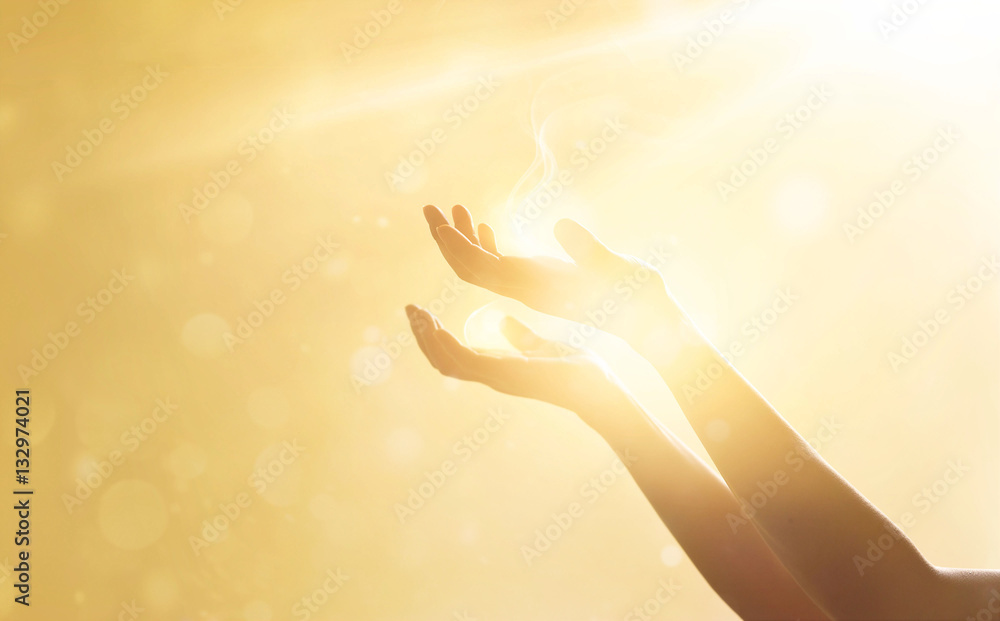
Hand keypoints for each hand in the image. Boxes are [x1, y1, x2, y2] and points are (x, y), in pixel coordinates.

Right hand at [405, 304, 635, 433]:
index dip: (434, 335)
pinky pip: (464, 361)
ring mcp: (495, 377)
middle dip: (422, 336)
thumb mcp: (542, 346)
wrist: (598, 386)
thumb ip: (520, 337)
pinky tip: (435, 325)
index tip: (424, 312)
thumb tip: (505, 323)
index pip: (454, 353)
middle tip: (411, 309)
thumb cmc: (576, 369)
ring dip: (427, 338)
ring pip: (446, 361)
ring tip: (416, 313)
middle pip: (442, 359)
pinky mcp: (503, 375)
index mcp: (498, 366)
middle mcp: (491, 374)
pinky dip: (445, 344)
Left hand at [422, 205, 672, 343]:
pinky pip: (501, 270)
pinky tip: (484, 228)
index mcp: (537, 287)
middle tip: (427, 208)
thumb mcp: (616, 269)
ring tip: (449, 208)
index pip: (483, 270)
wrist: (651, 328)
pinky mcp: (541, 286)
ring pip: (483, 268)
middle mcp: (528, 290)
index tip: (438, 226)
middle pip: (471, 268)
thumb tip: (562, 224)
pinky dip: (487, 247)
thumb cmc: (638, 299)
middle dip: (447, 239)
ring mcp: (532, 289)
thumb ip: (589, 250)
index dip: (459, 248)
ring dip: (464, 240)